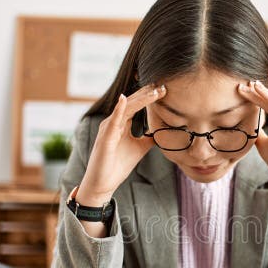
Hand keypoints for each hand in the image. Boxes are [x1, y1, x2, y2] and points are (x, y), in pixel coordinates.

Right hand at [77, 84, 166, 205]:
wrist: (103, 183)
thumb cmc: (118, 165)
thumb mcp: (139, 148)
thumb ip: (149, 138)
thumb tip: (163, 131)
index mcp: (121, 123)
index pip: (137, 105)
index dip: (149, 97)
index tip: (165, 90)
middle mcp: (113, 122)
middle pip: (132, 103)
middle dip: (147, 94)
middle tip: (162, 85)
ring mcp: (108, 129)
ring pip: (125, 109)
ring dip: (139, 99)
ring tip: (153, 90)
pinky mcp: (105, 138)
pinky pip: (112, 121)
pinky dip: (118, 109)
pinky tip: (124, 99)